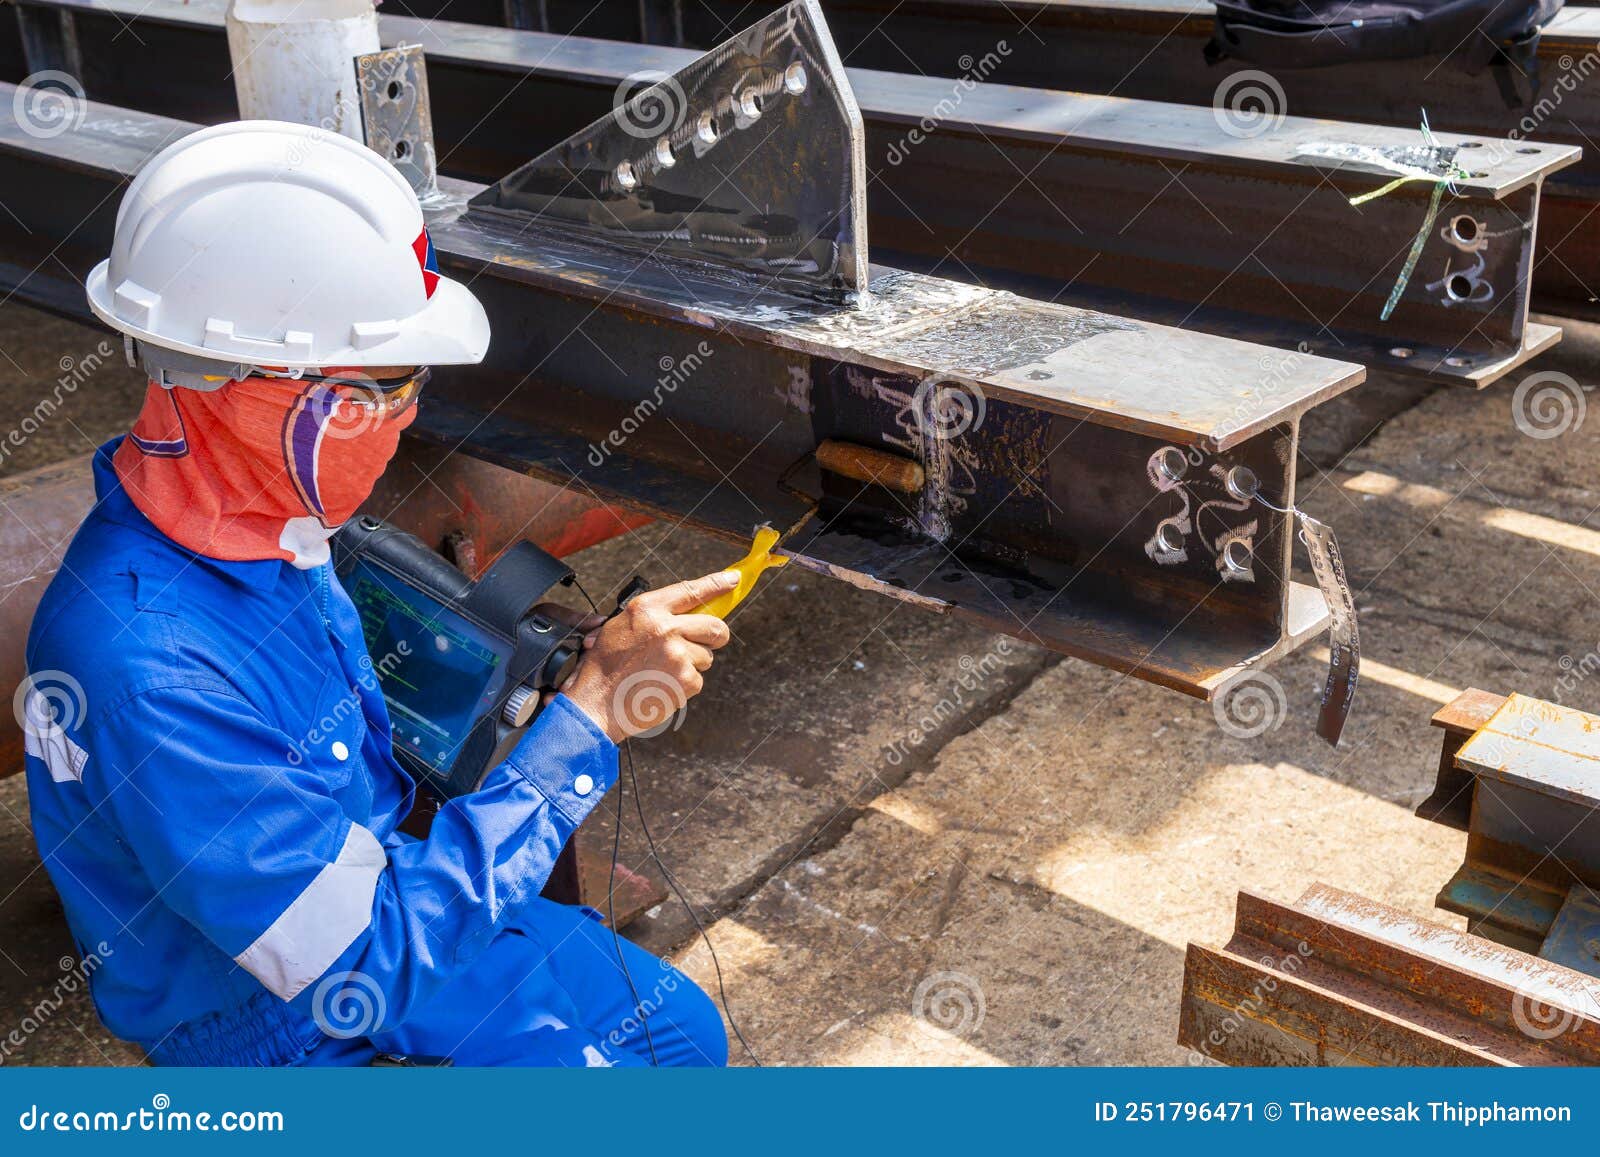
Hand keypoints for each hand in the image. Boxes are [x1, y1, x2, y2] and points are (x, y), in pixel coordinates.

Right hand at [560, 570, 738, 741]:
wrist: (596, 705)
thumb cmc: (605, 667)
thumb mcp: (619, 627)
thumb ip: (653, 616)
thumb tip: (688, 613)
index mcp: (647, 609)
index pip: (690, 590)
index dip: (716, 583)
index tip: (733, 579)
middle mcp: (665, 628)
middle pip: (715, 626)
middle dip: (715, 635)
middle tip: (704, 642)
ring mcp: (678, 655)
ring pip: (706, 655)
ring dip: (692, 664)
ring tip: (663, 671)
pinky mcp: (686, 680)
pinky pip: (698, 678)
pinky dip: (684, 684)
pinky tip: (661, 685)